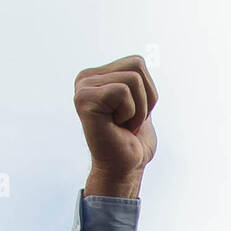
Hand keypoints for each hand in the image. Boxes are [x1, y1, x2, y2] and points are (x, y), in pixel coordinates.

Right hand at [74, 56, 158, 198]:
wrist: (125, 169)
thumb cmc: (133, 144)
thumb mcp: (141, 105)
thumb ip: (138, 82)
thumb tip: (141, 60)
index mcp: (98, 77)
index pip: (137, 63)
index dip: (147, 93)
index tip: (133, 115)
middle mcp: (86, 78)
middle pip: (137, 66)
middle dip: (145, 100)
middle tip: (129, 122)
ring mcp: (83, 87)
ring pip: (133, 80)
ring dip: (138, 110)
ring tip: (122, 125)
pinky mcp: (85, 99)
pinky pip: (123, 92)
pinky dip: (130, 114)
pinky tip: (116, 127)